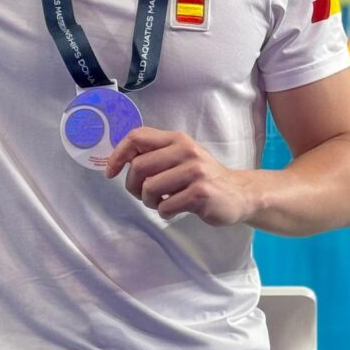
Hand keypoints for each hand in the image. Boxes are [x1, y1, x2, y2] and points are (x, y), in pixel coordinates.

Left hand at [103, 126, 252, 225]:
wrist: (238, 194)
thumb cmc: (201, 177)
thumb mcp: (181, 157)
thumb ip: (155, 155)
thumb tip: (120, 160)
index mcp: (177, 139)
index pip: (137, 137)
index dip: (117, 154)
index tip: (110, 172)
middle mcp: (186, 151)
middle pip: (138, 166)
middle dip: (133, 186)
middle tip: (143, 195)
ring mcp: (195, 172)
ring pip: (149, 188)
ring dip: (149, 202)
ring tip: (162, 203)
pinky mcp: (200, 193)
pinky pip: (166, 206)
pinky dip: (165, 212)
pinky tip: (176, 209)